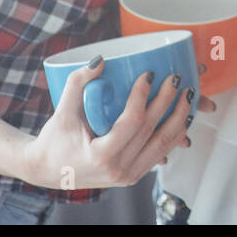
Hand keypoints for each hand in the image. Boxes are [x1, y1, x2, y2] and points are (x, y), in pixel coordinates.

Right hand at [20, 60, 192, 189]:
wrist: (48, 171)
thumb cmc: (54, 140)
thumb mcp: (62, 111)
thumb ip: (77, 83)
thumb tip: (100, 60)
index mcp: (101, 155)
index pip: (133, 122)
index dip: (143, 96)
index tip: (149, 75)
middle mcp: (118, 169)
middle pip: (152, 131)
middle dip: (168, 102)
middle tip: (175, 79)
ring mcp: (128, 176)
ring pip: (163, 145)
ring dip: (180, 119)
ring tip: (187, 96)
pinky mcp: (133, 176)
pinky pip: (160, 154)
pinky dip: (174, 135)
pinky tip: (183, 117)